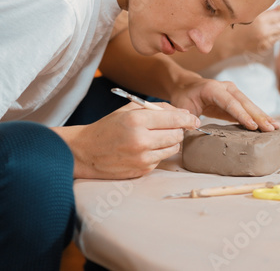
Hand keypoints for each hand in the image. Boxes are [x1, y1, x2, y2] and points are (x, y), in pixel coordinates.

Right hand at [69, 103, 199, 178]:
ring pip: (173, 149)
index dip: (187, 119)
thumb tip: (182, 112)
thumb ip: (156, 108)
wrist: (86, 152)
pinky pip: (161, 160)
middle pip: (177, 135)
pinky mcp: (142, 170)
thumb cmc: (108, 127)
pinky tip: (146, 149)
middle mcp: (141, 140)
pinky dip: (159, 153)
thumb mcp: (128, 109)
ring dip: (171, 142)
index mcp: (137, 120)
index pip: (174, 119)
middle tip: (174, 128)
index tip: (194, 120)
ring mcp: (142, 158)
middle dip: (179, 130)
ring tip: (157, 138)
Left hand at [169, 75, 279, 132]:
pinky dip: (259, 116)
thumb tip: (195, 129)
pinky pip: (249, 108)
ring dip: (263, 116)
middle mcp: (226, 87)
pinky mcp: (237, 99)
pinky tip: (269, 124)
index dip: (241, 114)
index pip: (229, 102)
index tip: (252, 126)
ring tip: (275, 127)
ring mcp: (233, 92)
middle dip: (258, 116)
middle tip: (270, 128)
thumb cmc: (184, 98)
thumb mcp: (182, 108)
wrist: (187, 86)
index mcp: (212, 88)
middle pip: (244, 102)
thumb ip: (187, 118)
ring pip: (250, 105)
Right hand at [224, 7, 279, 56]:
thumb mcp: (248, 13)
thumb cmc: (234, 25)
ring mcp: (265, 41)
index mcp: (260, 19)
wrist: (226, 42)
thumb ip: (265, 10)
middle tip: (277, 20)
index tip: (277, 12)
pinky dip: (273, 36)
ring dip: (279, 29)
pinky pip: (276, 40)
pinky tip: (264, 34)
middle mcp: (264, 31)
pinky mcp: (264, 48)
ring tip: (271, 27)